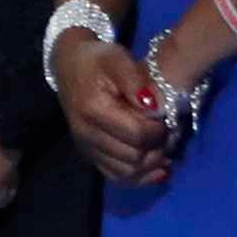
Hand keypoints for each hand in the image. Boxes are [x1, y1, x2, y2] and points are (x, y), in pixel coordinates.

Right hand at [54, 30, 174, 187]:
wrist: (69, 67)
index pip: (136, 134)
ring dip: (150, 167)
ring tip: (163, 151)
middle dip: (157, 149)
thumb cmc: (98, 61)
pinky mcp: (89, 154)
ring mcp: (86, 147)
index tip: (165, 119)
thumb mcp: (118, 59)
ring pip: (126, 172)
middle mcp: (86, 134)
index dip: (158, 131)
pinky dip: (138, 177)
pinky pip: (116, 176)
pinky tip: (155, 169)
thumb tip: (155, 108)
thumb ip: (136, 81)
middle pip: (133, 157)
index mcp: (93, 109)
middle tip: (167, 135)